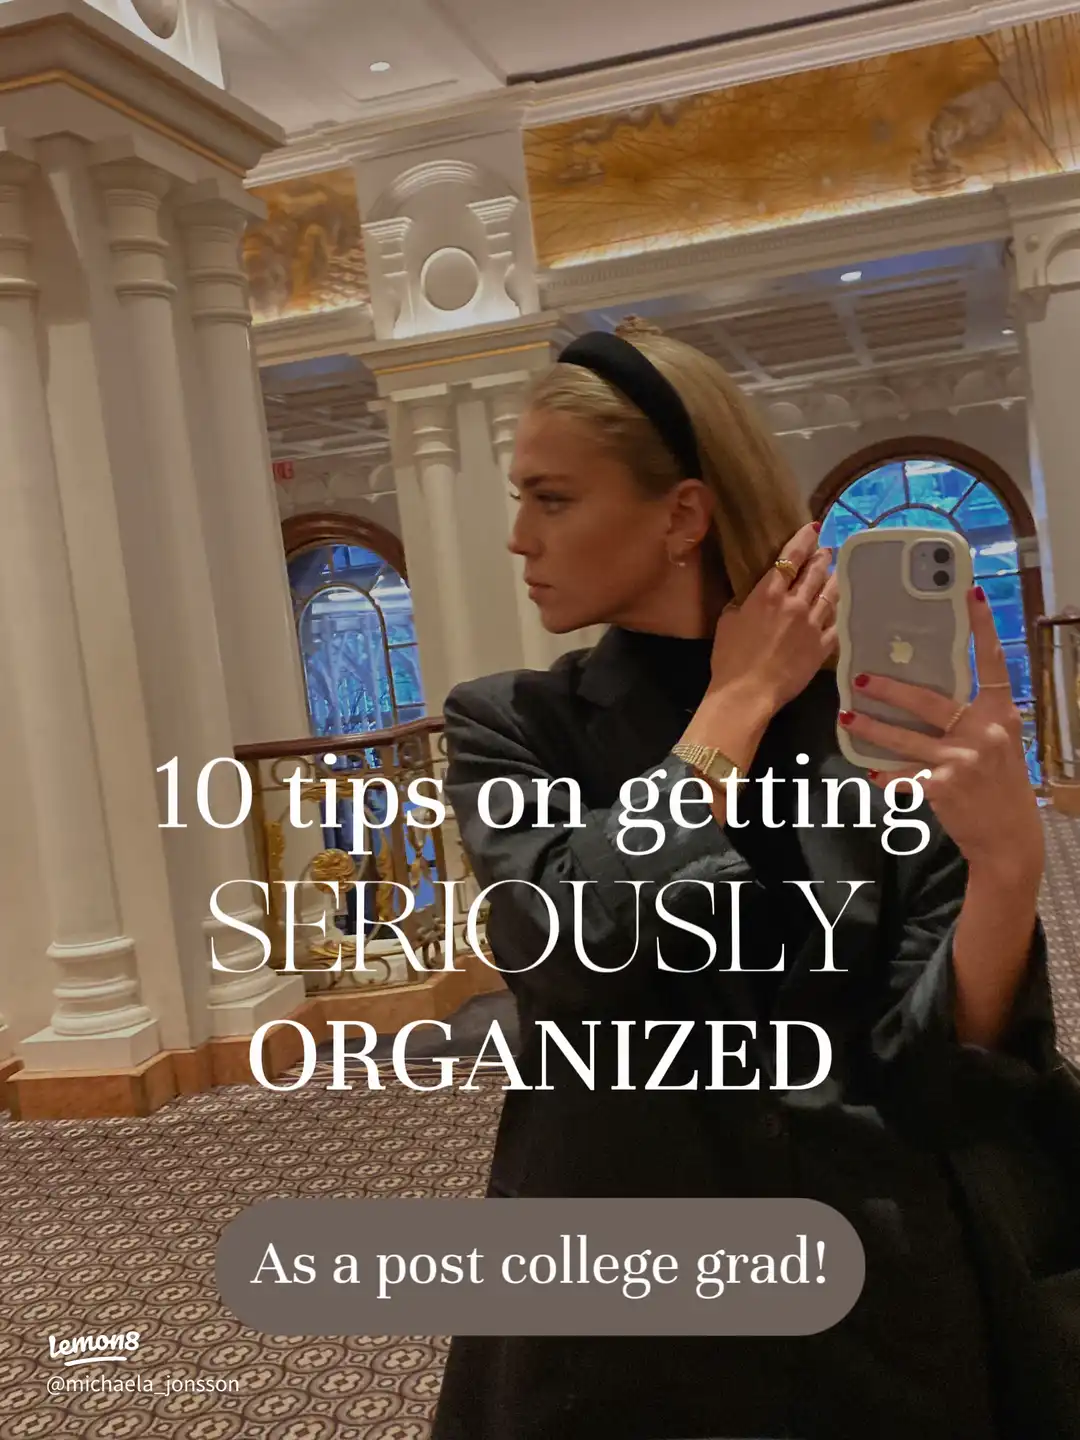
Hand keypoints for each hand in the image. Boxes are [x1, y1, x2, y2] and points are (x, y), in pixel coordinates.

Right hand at [708, 520, 837, 714]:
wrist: (748, 693)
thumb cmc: (729, 658)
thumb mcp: (727, 622)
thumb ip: (741, 605)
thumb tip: (749, 600)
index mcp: (767, 594)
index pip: (790, 557)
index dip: (803, 540)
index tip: (813, 527)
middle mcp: (794, 603)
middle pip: (814, 572)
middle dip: (822, 557)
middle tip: (827, 549)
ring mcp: (812, 625)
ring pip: (830, 594)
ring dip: (834, 579)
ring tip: (837, 572)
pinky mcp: (822, 646)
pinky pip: (837, 624)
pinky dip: (840, 612)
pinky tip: (842, 606)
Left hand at [840, 587, 1042, 885]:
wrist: (1009, 836)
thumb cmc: (1000, 784)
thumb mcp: (998, 742)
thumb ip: (973, 716)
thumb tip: (935, 689)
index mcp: (999, 712)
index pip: (992, 662)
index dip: (982, 627)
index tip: (970, 593)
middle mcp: (983, 731)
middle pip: (930, 700)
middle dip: (891, 689)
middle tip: (860, 678)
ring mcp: (962, 760)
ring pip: (904, 738)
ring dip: (871, 729)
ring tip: (847, 718)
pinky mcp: (943, 787)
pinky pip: (903, 775)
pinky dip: (884, 774)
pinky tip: (869, 770)